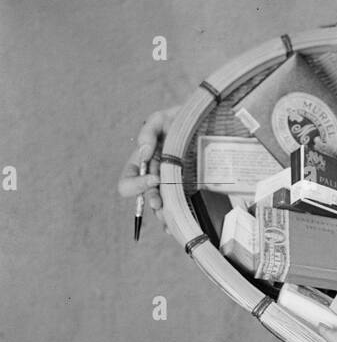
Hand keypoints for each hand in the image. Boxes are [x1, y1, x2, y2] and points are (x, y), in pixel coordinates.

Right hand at [117, 105, 181, 226]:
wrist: (204, 121)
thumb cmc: (178, 119)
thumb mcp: (160, 119)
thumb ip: (148, 132)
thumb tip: (144, 152)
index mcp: (143, 164)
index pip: (128, 182)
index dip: (136, 184)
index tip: (154, 177)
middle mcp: (155, 177)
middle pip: (146, 198)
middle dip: (152, 201)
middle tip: (160, 203)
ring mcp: (173, 184)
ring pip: (163, 206)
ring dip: (165, 213)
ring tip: (172, 217)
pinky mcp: (190, 188)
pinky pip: (182, 206)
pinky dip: (180, 217)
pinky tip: (183, 222)